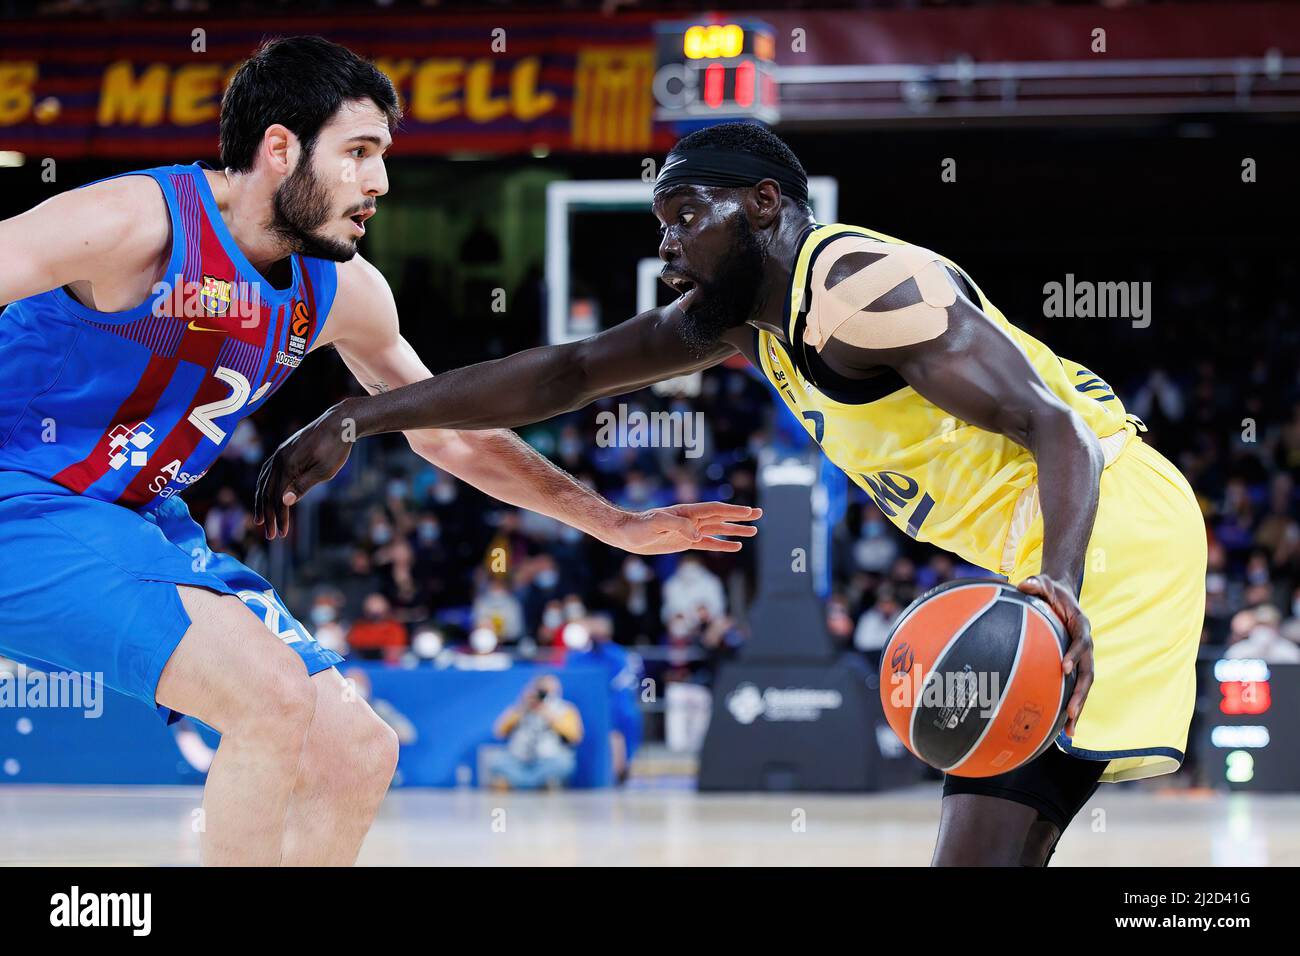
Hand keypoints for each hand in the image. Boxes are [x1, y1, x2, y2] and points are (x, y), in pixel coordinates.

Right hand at [254, 401, 356, 538]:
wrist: (339, 423)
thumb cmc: (335, 448)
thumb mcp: (323, 471)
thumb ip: (302, 486)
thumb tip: (283, 502)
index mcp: (286, 465)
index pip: (276, 498)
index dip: (279, 517)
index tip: (282, 534)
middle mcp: (278, 459)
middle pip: (266, 492)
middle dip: (268, 515)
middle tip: (270, 536)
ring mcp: (279, 453)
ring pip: (264, 482)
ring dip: (262, 503)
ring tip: (261, 518)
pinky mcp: (284, 451)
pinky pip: (268, 472)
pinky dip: (265, 487)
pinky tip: (266, 494)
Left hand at [600, 502, 761, 554]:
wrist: (626, 534)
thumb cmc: (639, 527)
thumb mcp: (657, 524)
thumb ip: (678, 526)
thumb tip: (698, 535)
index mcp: (687, 512)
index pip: (715, 509)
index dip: (732, 510)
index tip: (749, 511)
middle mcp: (691, 519)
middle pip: (721, 516)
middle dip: (740, 516)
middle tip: (760, 515)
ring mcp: (689, 531)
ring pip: (718, 529)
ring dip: (735, 530)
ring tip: (754, 531)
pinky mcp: (684, 542)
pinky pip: (708, 543)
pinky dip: (722, 544)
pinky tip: (735, 546)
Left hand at [1017, 574, 1093, 737]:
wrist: (1061, 594)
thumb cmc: (1050, 590)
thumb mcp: (1043, 582)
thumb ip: (1036, 583)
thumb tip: (1023, 585)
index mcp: (1081, 625)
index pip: (1082, 641)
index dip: (1076, 654)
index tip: (1065, 667)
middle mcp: (1086, 644)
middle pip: (1089, 672)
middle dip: (1081, 694)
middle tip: (1071, 712)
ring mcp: (1082, 657)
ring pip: (1085, 686)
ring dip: (1079, 707)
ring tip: (1070, 731)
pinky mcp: (1075, 665)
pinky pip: (1076, 687)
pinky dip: (1071, 705)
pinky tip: (1061, 728)